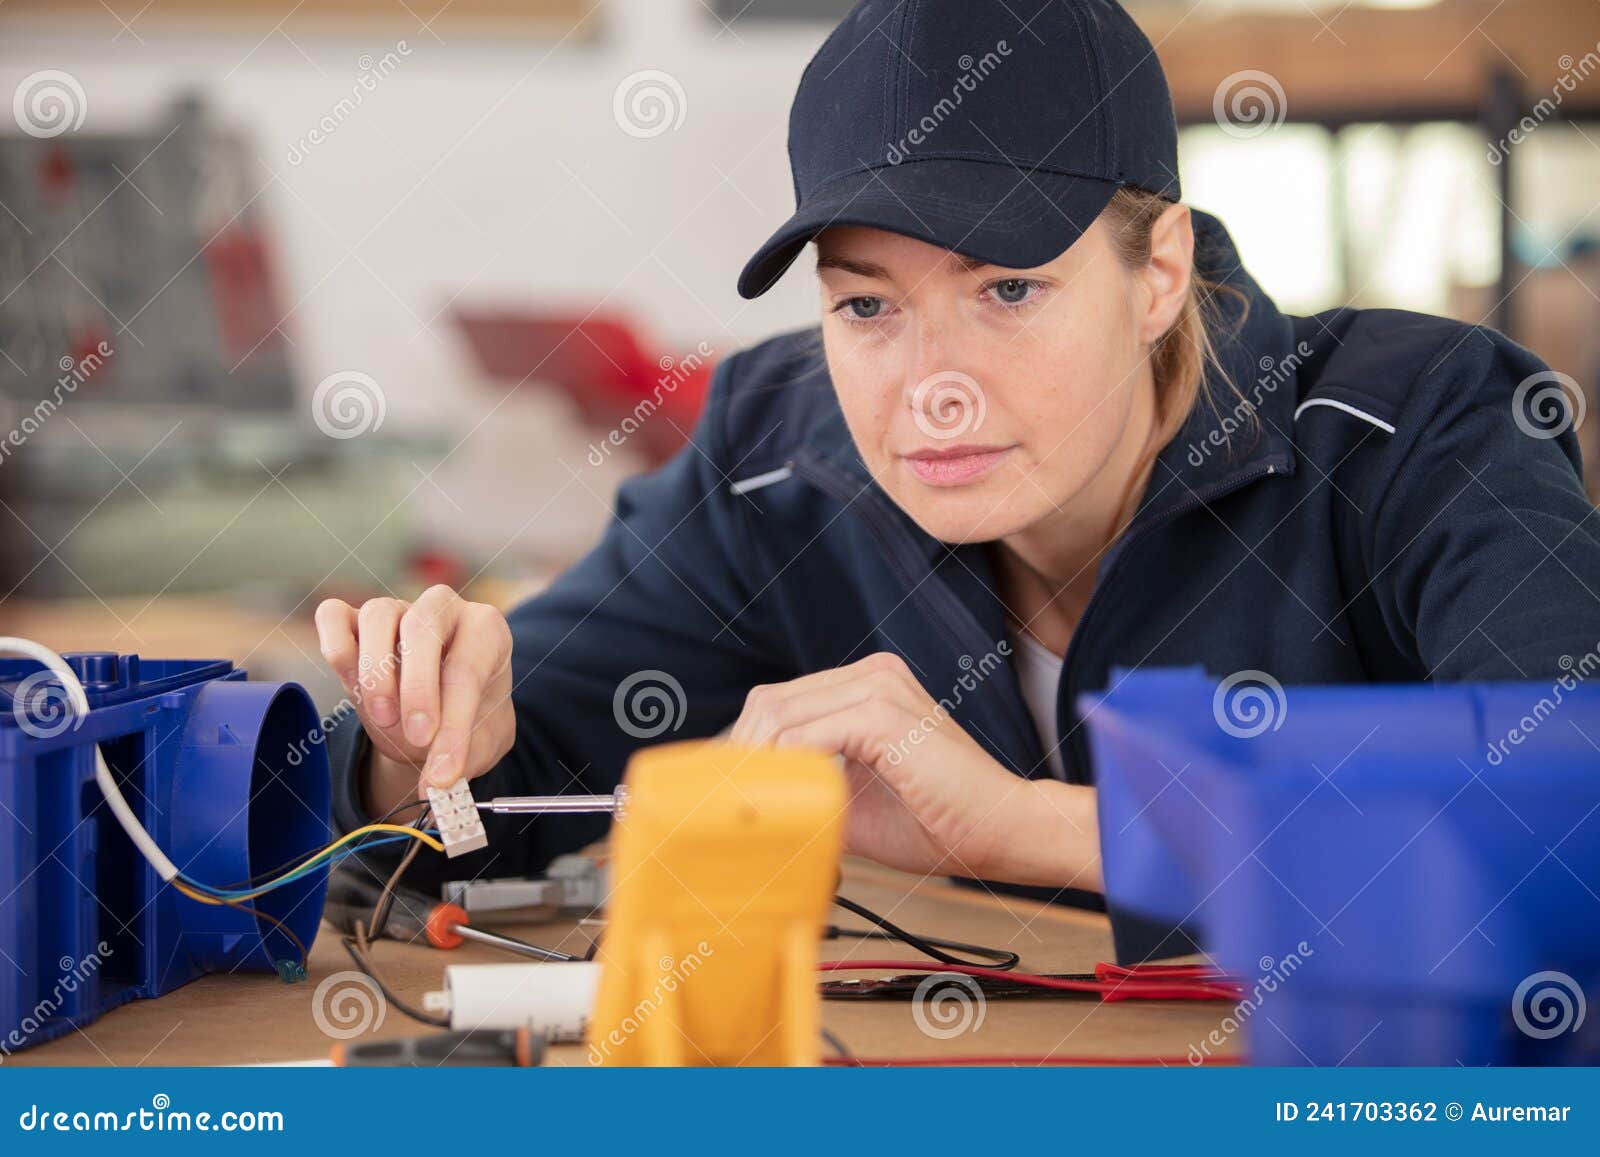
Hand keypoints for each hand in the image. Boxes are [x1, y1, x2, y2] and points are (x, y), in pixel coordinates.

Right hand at [314, 586, 515, 807]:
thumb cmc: (468, 721)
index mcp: (487, 631)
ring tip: (383, 718)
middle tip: (417, 739)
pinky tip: (349, 682)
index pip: (469, 669)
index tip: (443, 772)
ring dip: (375, 672)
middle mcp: (443, 610)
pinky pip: (334, 615)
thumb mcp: (481, 743)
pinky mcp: (356, 621)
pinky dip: (336, 645)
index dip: (454, 725)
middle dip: (418, 688)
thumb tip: (435, 785)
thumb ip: (463, 760)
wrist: (440, 717)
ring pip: (378, 615)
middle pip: (424, 626)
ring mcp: (398, 610)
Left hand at [728, 652, 1100, 887]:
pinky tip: (779, 805)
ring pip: (778, 716)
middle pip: (767, 702)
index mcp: (865, 685)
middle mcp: (871, 673)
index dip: (740, 747)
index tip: (717, 793)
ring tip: (744, 811)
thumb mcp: (850, 800)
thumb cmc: (938, 821)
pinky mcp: (885, 714)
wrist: (1003, 831)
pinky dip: (782, 771)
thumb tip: (743, 802)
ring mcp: (879, 687)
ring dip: (752, 767)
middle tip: (720, 807)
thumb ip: (804, 785)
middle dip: (735, 755)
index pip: (777, 704)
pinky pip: (806, 738)